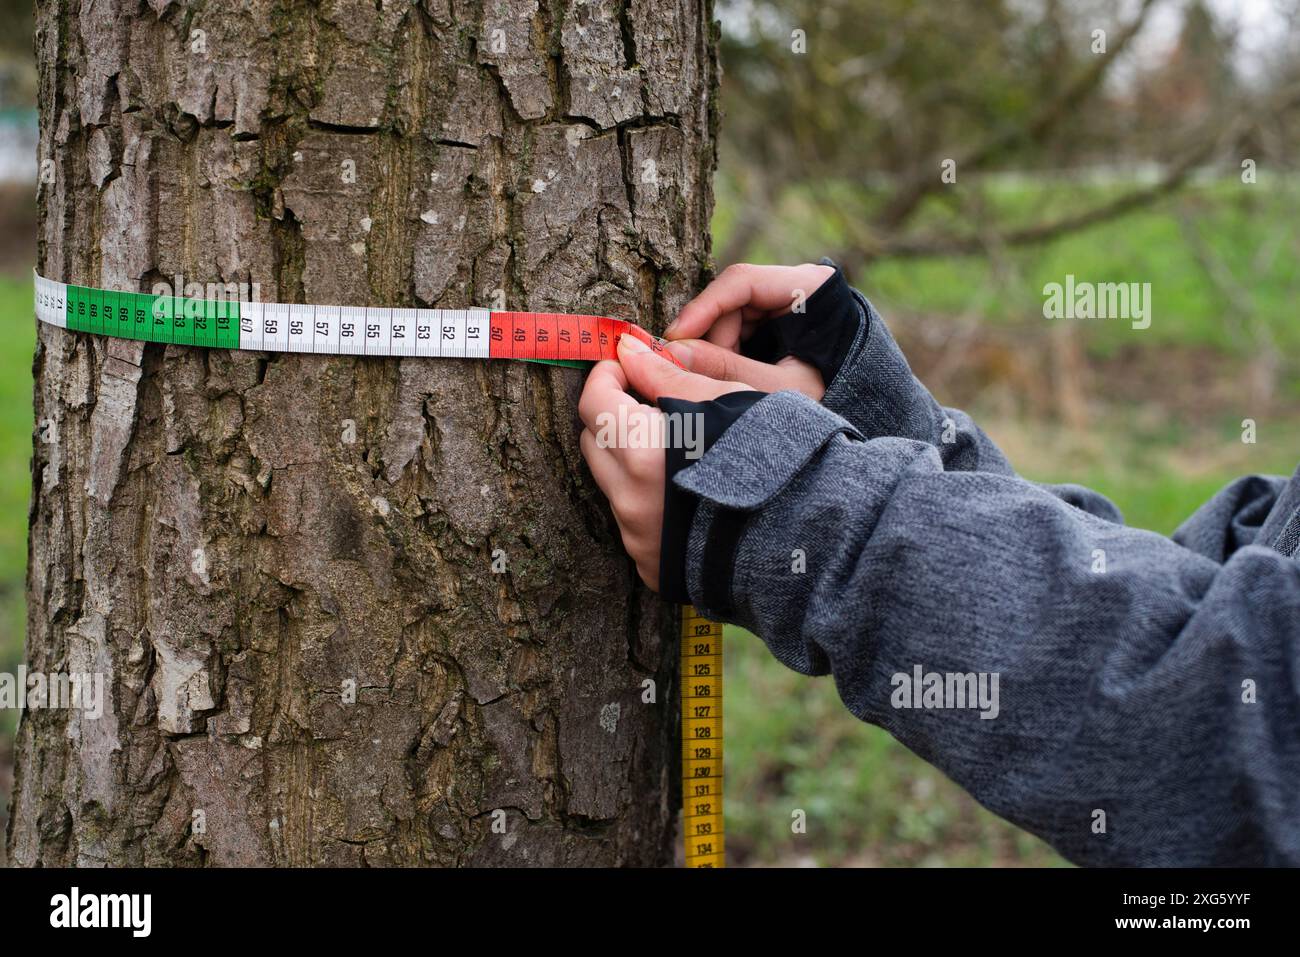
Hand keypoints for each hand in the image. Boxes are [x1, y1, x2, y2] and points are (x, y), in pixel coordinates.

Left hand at [579, 334, 753, 590]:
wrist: (810, 536)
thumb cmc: (777, 458)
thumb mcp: (728, 400)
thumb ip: (667, 377)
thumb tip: (628, 352)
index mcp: (644, 453)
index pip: (593, 404)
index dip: (607, 376)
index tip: (627, 366)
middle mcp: (632, 501)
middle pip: (595, 443)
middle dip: (613, 416)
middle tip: (650, 404)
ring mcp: (639, 538)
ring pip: (613, 484)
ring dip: (631, 461)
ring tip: (678, 452)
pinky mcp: (652, 566)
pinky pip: (633, 523)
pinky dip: (648, 501)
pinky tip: (687, 493)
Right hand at [662, 262, 834, 399]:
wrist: (862, 407)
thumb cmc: (833, 396)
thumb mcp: (780, 387)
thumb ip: (729, 370)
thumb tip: (674, 353)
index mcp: (810, 286)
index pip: (743, 280)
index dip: (703, 307)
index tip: (676, 337)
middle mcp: (794, 286)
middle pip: (731, 302)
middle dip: (711, 340)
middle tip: (697, 373)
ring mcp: (782, 304)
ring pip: (728, 319)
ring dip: (718, 351)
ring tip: (726, 383)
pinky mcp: (773, 323)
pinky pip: (736, 332)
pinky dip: (727, 355)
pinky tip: (732, 377)